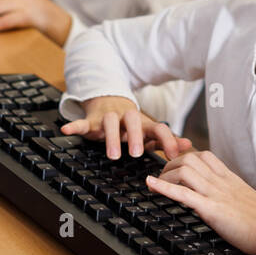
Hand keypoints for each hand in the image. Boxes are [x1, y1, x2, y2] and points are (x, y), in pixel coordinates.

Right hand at [61, 96, 192, 159]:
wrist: (109, 99)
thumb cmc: (132, 124)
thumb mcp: (149, 131)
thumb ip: (167, 139)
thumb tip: (189, 145)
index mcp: (143, 124)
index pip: (159, 127)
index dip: (167, 140)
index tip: (174, 155)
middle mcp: (127, 118)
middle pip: (133, 120)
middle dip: (135, 136)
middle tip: (137, 154)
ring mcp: (108, 117)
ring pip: (109, 122)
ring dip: (111, 137)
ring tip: (112, 154)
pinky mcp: (91, 119)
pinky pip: (82, 121)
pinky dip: (75, 125)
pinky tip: (66, 129)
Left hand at [145, 149, 255, 254]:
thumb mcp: (246, 201)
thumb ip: (232, 195)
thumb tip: (222, 199)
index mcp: (230, 179)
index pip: (204, 156)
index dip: (185, 156)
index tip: (174, 163)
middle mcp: (221, 182)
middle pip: (190, 158)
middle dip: (170, 163)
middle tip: (161, 175)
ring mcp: (216, 194)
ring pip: (185, 170)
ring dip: (165, 174)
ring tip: (156, 182)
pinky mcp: (213, 209)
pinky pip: (184, 193)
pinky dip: (164, 187)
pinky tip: (151, 184)